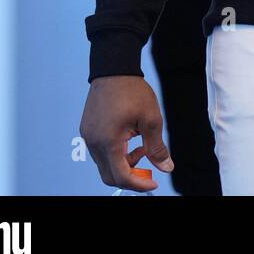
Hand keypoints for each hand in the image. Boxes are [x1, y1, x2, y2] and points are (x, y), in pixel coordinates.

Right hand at [79, 75, 173, 191]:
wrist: (113, 69)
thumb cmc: (133, 92)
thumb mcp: (151, 120)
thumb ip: (157, 148)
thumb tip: (166, 168)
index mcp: (109, 142)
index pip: (121, 176)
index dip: (139, 184)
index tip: (154, 183)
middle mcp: (93, 143)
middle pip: (109, 175)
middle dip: (131, 177)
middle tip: (150, 169)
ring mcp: (88, 136)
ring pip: (104, 164)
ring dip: (124, 163)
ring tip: (142, 148)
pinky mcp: (87, 129)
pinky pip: (100, 151)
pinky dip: (115, 154)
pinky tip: (130, 139)